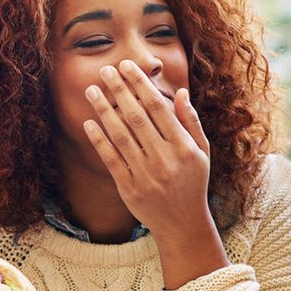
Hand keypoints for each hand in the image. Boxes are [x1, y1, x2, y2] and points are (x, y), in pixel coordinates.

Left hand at [82, 59, 211, 239]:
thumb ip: (191, 122)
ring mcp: (146, 174)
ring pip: (120, 135)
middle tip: (105, 70)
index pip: (158, 107)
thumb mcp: (202, 152)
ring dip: (104, 110)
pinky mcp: (129, 188)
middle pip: (137, 117)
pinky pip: (111, 159)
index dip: (140, 85)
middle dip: (119, 90)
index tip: (127, 66)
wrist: (183, 223)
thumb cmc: (194, 182)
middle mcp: (164, 158)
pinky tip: (89, 122)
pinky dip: (99, 140)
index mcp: (183, 146)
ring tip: (92, 90)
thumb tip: (180, 92)